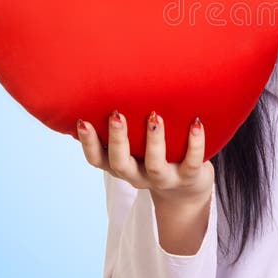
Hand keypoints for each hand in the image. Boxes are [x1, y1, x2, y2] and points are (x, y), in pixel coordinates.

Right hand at [77, 111, 214, 207]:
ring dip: (154, 140)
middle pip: (121, 163)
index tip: (82, 121)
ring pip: (155, 165)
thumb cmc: (156, 157)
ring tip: (154, 116)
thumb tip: (110, 85)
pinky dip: (195, 143)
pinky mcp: (189, 177)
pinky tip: (196, 123)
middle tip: (116, 115)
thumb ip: (126, 127)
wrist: (187, 191)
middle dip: (117, 139)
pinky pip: (192, 162)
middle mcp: (139, 176)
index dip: (88, 143)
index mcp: (122, 166)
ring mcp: (164, 179)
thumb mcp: (137, 147)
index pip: (97, 160)